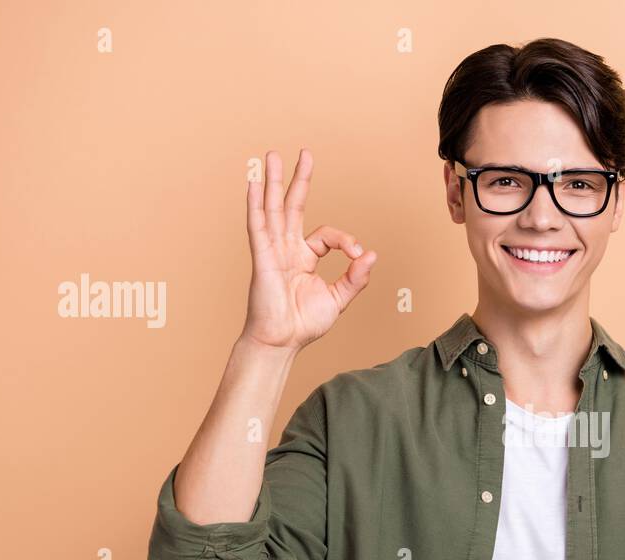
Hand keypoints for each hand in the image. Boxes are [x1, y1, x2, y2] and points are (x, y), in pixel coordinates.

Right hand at [242, 148, 376, 351]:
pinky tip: (252, 183)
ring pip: (273, 209)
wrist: (282, 341)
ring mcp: (272, 250)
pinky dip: (255, 204)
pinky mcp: (262, 257)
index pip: (326, 235)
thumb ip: (355, 278)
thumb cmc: (304, 324)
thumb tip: (371, 255)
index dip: (345, 240)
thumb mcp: (338, 299)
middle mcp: (287, 249)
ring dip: (272, 181)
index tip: (358, 255)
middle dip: (298, 180)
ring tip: (272, 155)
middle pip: (292, 206)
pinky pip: (257, 226)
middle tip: (305, 153)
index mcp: (304, 258)